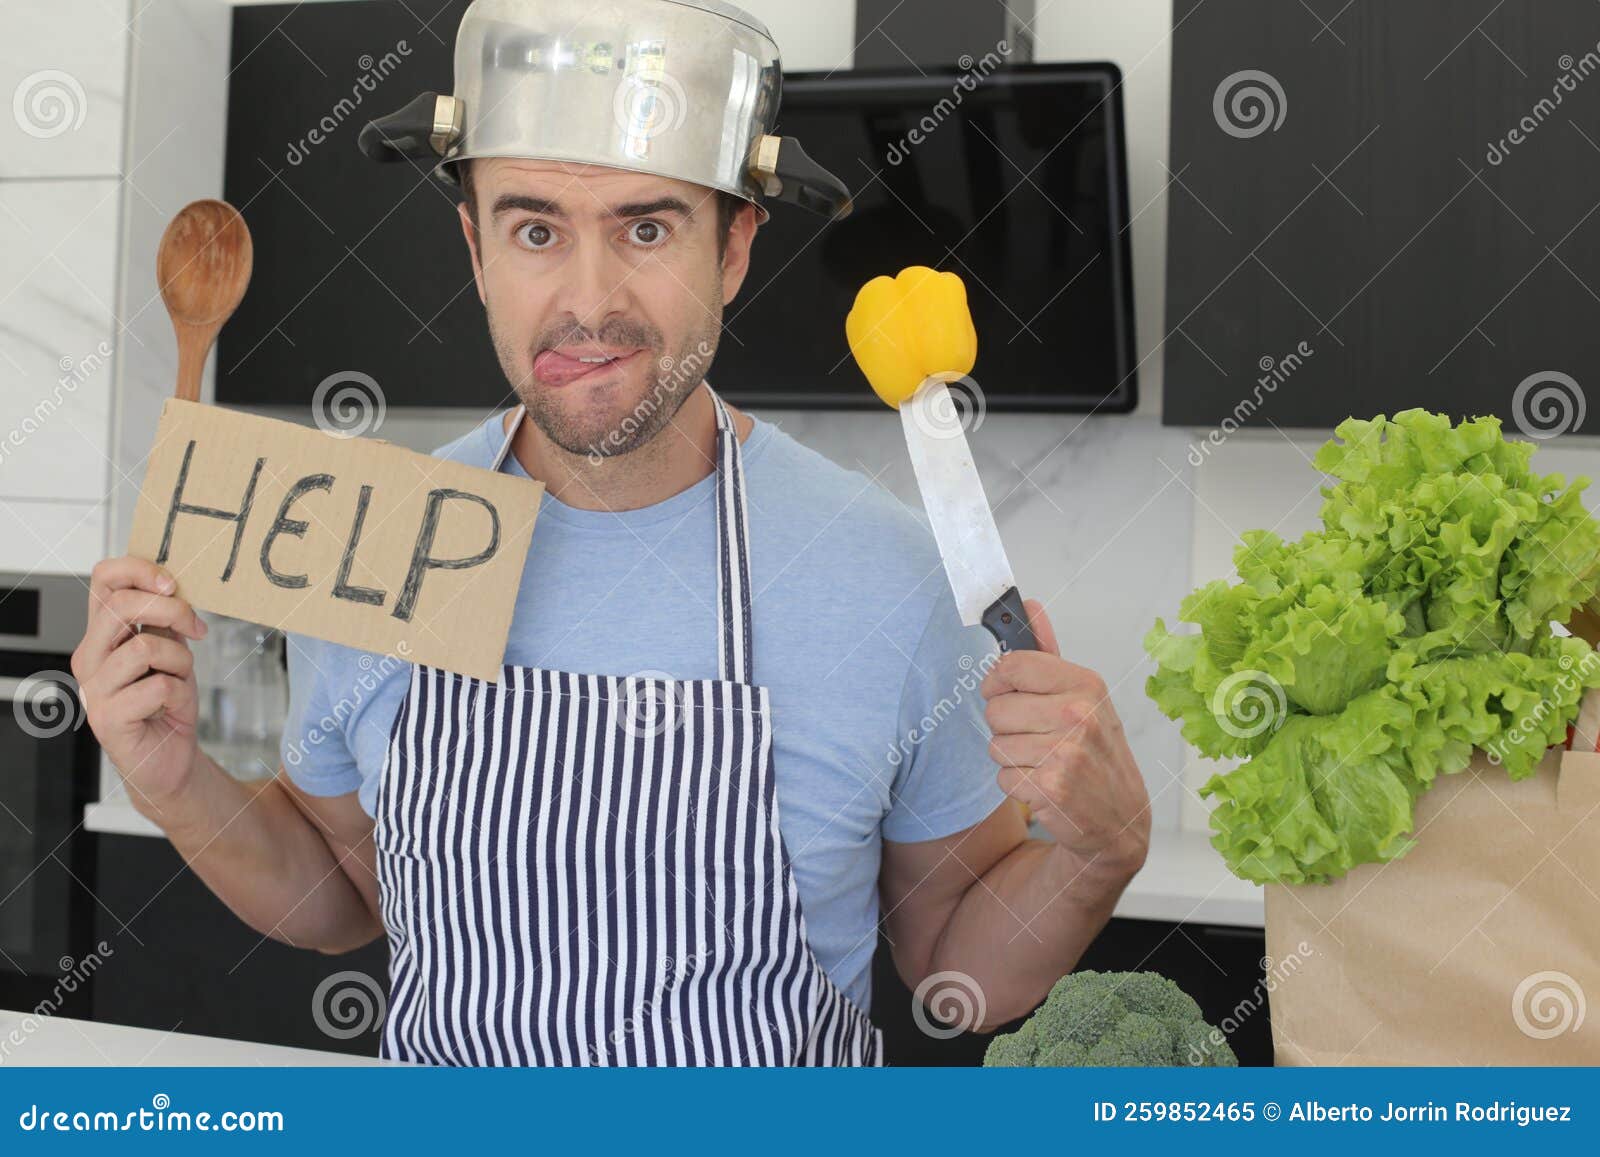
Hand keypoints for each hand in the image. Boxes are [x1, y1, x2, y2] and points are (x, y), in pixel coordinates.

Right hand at [71, 557, 208, 812]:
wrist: (169, 757)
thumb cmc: (167, 702)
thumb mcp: (171, 651)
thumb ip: (164, 620)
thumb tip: (173, 583)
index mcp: (102, 635)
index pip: (103, 580)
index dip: (138, 569)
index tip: (173, 583)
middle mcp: (90, 657)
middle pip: (120, 605)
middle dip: (172, 610)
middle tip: (196, 629)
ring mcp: (94, 688)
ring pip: (145, 647)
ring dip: (180, 660)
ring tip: (180, 678)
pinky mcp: (107, 718)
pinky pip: (158, 686)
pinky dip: (179, 692)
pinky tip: (172, 706)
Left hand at [980, 599, 1150, 876]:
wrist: (1120, 819)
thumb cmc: (1096, 751)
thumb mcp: (1084, 697)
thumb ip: (1049, 654)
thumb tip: (1030, 606)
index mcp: (1085, 685)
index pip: (1012, 665)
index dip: (998, 681)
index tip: (1005, 691)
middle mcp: (1077, 716)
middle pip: (995, 708)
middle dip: (1007, 726)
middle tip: (1037, 737)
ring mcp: (1064, 754)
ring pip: (995, 745)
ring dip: (1012, 757)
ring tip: (1044, 762)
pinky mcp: (1049, 789)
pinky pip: (1002, 777)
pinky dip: (1017, 785)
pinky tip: (1045, 785)